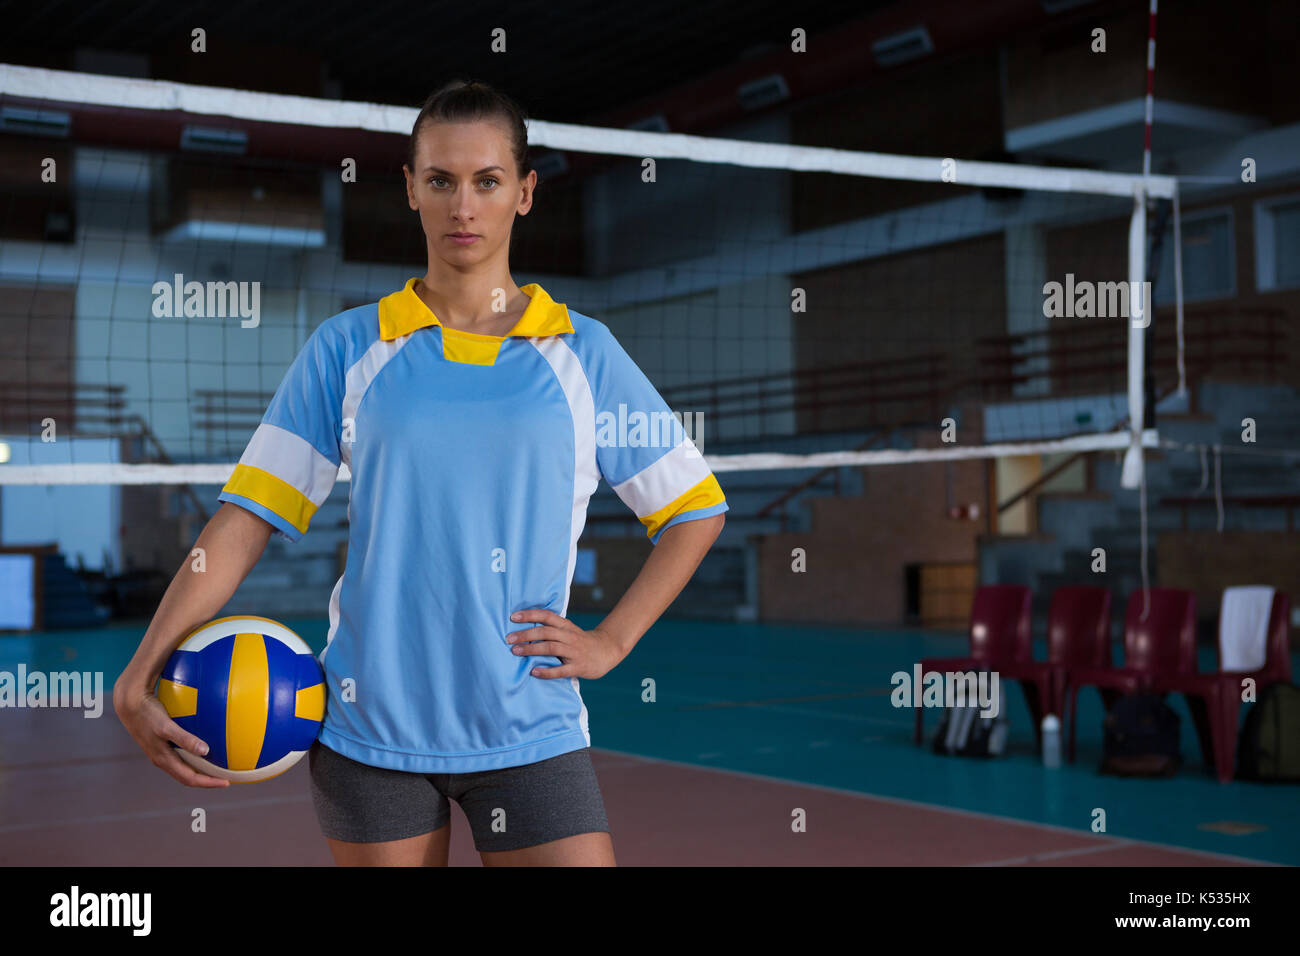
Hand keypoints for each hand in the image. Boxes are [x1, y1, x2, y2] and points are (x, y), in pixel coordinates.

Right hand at [113, 681, 230, 787]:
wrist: (130, 704)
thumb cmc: (148, 715)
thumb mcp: (166, 727)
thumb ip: (185, 739)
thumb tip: (205, 751)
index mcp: (163, 760)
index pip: (189, 778)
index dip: (208, 783)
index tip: (226, 783)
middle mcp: (162, 759)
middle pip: (188, 776)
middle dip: (207, 780)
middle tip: (226, 777)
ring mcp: (161, 752)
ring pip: (184, 767)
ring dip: (200, 769)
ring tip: (218, 765)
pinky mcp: (162, 743)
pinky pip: (181, 754)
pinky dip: (195, 755)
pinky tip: (205, 746)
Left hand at [506, 609, 623, 679]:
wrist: (607, 651)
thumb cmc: (581, 641)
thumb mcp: (568, 630)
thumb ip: (551, 629)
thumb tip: (524, 628)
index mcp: (566, 626)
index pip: (546, 616)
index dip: (530, 614)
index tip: (513, 616)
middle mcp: (569, 637)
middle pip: (545, 632)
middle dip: (526, 634)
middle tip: (509, 638)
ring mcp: (574, 652)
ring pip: (551, 648)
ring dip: (532, 649)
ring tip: (515, 651)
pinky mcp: (578, 667)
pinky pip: (561, 670)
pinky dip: (547, 671)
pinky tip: (534, 672)